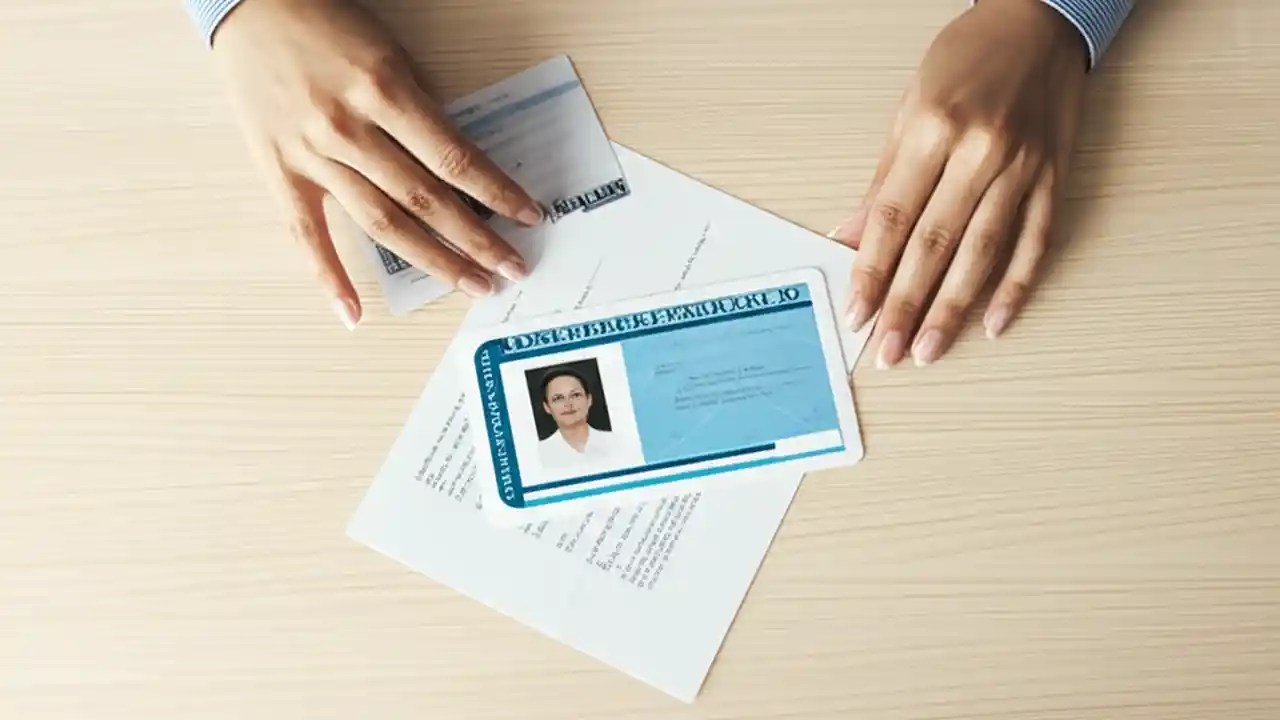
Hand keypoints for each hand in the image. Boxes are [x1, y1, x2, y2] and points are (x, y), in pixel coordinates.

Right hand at [212, 0, 542, 328]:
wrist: (247, 7)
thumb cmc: (326, 23)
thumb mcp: (390, 52)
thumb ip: (422, 108)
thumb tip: (459, 164)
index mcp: (383, 91)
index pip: (455, 158)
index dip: (496, 192)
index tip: (527, 216)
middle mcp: (349, 129)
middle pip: (426, 200)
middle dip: (476, 239)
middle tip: (512, 267)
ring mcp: (312, 156)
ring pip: (381, 224)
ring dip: (432, 260)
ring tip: (473, 284)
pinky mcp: (280, 173)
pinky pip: (306, 235)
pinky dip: (328, 277)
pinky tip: (353, 314)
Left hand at [832, 0, 1087, 366]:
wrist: (1041, 19)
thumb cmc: (968, 58)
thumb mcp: (909, 109)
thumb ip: (883, 180)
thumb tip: (851, 237)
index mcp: (935, 130)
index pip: (894, 218)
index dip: (871, 270)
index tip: (857, 311)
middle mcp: (981, 151)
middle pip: (935, 244)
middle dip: (906, 304)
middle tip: (888, 350)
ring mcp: (1024, 168)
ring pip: (983, 252)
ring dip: (954, 308)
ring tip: (930, 348)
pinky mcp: (1056, 177)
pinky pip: (1036, 242)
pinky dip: (1015, 286)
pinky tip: (994, 322)